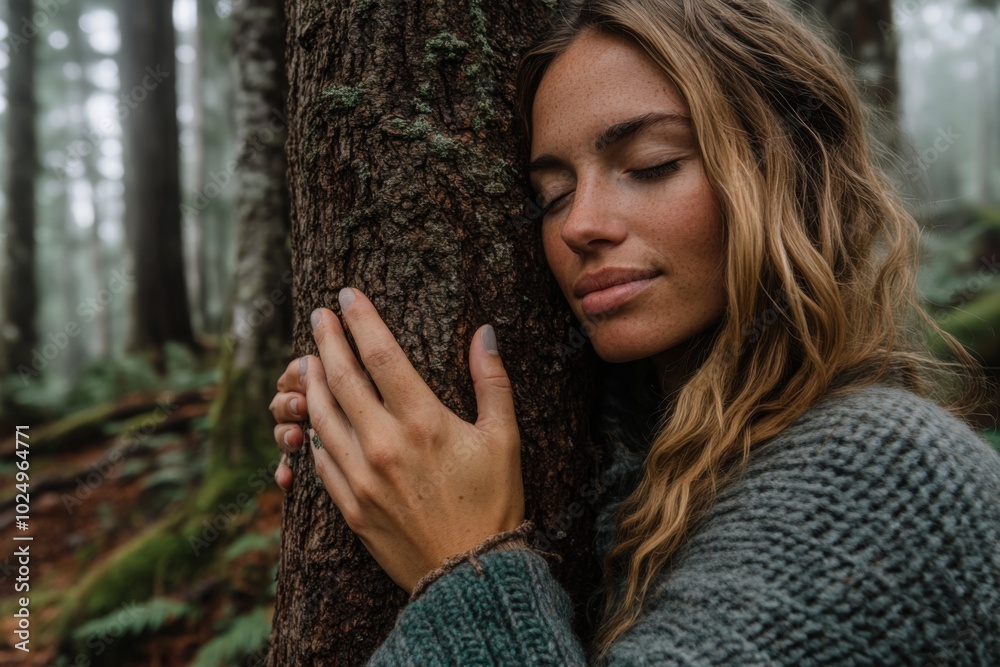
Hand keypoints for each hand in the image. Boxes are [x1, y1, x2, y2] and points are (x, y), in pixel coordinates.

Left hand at [269, 287, 524, 593]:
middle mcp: (384, 445)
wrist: (470, 575)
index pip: (382, 355)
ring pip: (321, 417)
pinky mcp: (349, 506)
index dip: (361, 320)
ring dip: (312, 382)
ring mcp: (360, 477)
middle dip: (326, 340)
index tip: (346, 295)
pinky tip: (314, 419)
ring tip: (308, 360)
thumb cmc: (495, 503)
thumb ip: (492, 381)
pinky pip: (319, 460)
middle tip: (317, 316)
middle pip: (342, 378)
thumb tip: (484, 332)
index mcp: (424, 422)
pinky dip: (313, 432)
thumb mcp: (505, 439)